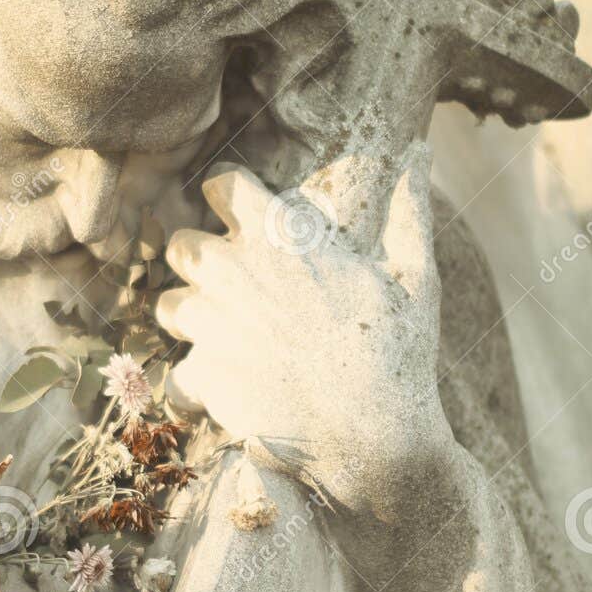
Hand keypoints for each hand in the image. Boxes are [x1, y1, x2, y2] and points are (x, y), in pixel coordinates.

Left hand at [157, 142, 454, 518]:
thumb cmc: (398, 354)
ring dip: (192, 315)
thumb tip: (423, 153)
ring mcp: (208, 325)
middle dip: (202, 258)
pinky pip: (179, 371)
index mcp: (277, 236)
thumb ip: (409, 211)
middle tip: (235, 284)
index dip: (232, 199)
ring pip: (168, 306)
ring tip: (230, 337)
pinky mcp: (200, 376)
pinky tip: (233, 390)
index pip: (221, 184)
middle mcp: (230, 271)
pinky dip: (200, 381)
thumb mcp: (416, 277)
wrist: (372, 438)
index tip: (245, 218)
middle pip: (180, 243)